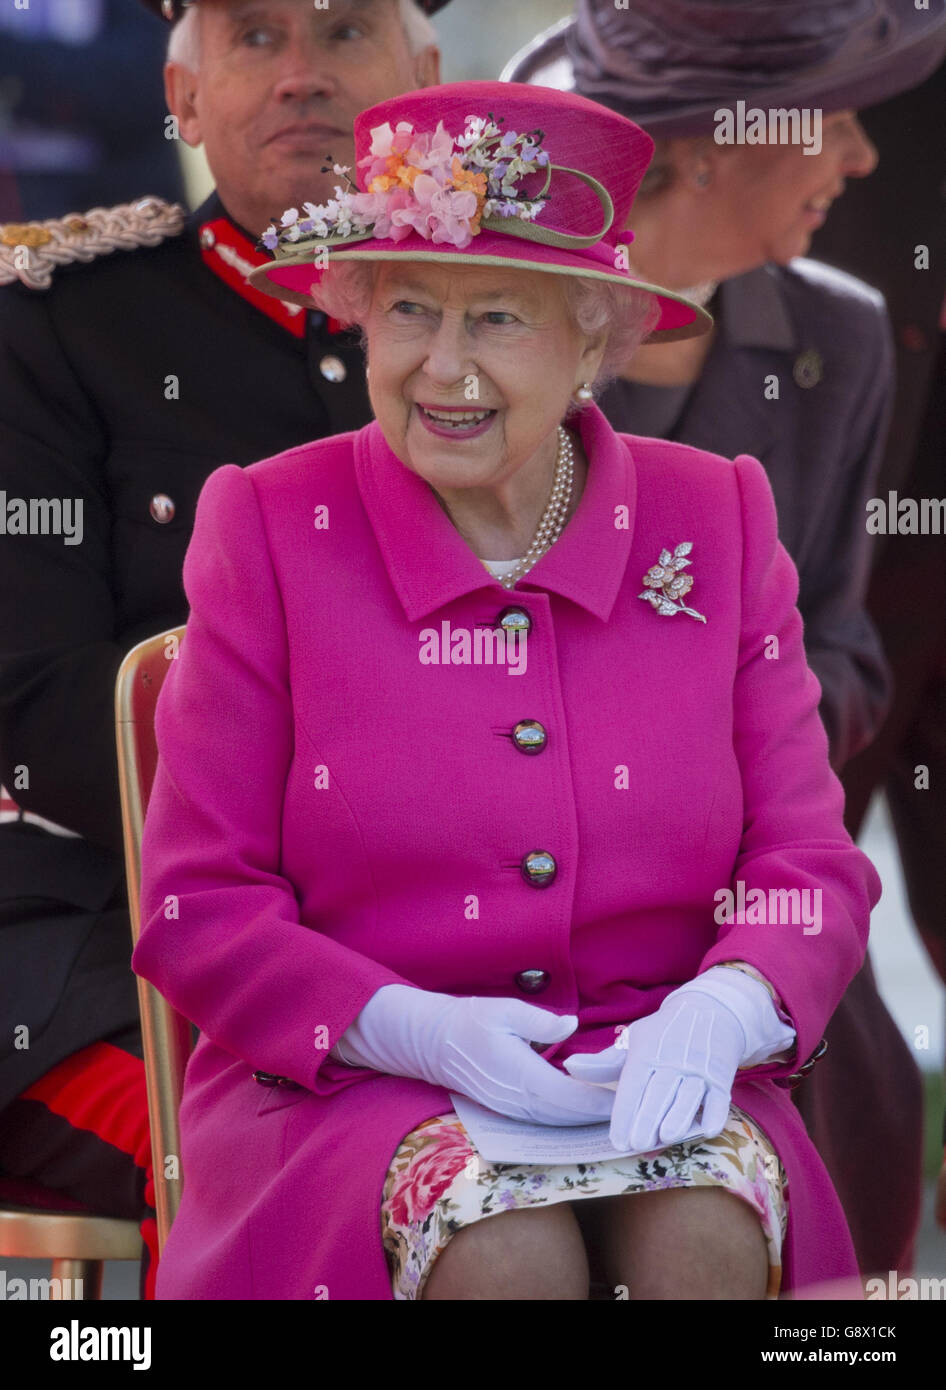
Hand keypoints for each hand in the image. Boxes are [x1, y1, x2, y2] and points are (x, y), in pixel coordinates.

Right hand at [333, 984, 614, 1125]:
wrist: (434, 1042)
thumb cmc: (470, 1020)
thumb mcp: (504, 1010)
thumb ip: (540, 1021)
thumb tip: (571, 1025)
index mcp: (522, 1077)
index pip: (571, 1098)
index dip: (601, 1101)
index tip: (629, 1095)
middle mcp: (519, 1102)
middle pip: (570, 1118)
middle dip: (603, 1115)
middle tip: (637, 1105)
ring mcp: (513, 1111)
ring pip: (560, 1124)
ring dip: (588, 1120)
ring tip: (620, 1108)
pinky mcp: (510, 1111)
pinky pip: (548, 1121)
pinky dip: (571, 1118)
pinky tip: (589, 1108)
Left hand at [563, 966, 795, 1151]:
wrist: (710, 1012)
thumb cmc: (664, 1034)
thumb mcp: (633, 1041)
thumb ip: (603, 1062)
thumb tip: (570, 1066)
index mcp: (647, 1052)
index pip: (633, 1085)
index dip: (625, 1112)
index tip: (616, 1139)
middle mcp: (674, 1060)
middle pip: (660, 1093)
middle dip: (648, 1118)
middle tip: (636, 1143)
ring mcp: (700, 1070)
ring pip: (689, 1096)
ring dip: (678, 1117)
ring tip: (664, 1138)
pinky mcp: (722, 1079)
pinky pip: (720, 1099)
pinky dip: (714, 1114)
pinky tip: (705, 1130)